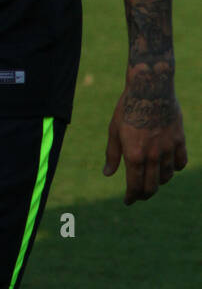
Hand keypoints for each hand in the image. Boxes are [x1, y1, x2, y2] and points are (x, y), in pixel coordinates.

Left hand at [103, 82, 186, 203]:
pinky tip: (168, 166)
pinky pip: (180, 162)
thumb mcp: (114, 130)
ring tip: (151, 178)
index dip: (131, 197)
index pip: (135, 186)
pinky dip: (175, 168)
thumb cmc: (127, 107)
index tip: (128, 201)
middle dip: (144, 194)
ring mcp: (168, 149)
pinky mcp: (179, 140)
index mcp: (134, 155)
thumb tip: (107, 174)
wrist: (150, 88)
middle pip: (152, 187)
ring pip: (166, 176)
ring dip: (158, 181)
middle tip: (139, 195)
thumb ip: (113, 154)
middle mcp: (153, 156)